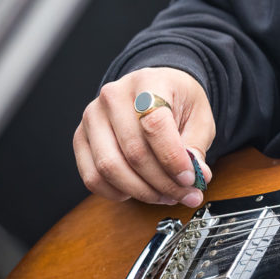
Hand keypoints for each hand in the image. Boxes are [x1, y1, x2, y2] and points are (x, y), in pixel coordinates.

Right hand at [72, 67, 215, 206]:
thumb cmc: (176, 101)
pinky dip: (117, 192)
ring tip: (166, 196)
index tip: (190, 178)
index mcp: (148, 83)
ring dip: (141, 191)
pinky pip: (92, 177)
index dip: (173, 158)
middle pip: (133, 151)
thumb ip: (196, 146)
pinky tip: (139, 191)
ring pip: (110, 167)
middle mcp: (113, 97)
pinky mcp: (80, 138)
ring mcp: (92, 118)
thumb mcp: (199, 116)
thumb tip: (197, 176)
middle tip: (184, 194)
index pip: (155, 124)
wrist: (153, 90)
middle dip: (162, 182)